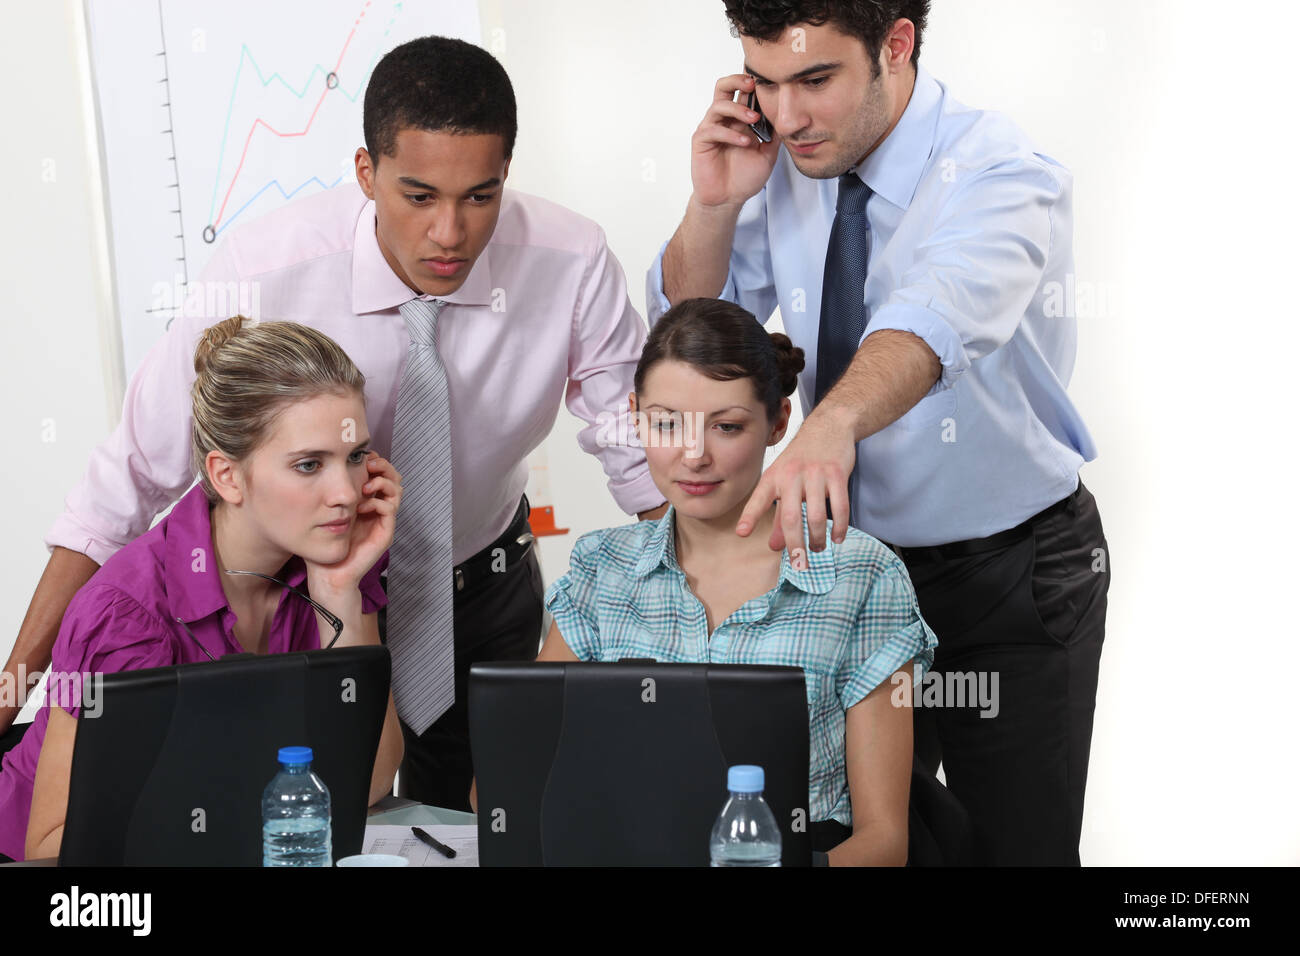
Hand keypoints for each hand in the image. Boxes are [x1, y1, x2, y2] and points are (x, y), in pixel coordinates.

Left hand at [305, 452, 401, 594]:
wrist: (328, 573)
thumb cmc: (322, 542)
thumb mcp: (322, 509)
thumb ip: (327, 490)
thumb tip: (318, 463)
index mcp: (366, 500)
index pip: (381, 473)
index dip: (375, 461)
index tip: (360, 457)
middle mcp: (378, 508)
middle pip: (394, 478)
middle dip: (383, 466)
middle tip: (368, 464)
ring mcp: (382, 521)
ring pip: (397, 491)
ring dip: (382, 482)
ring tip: (365, 486)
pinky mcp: (384, 533)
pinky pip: (389, 510)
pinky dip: (378, 502)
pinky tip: (361, 505)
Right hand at [691, 73, 780, 208]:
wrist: (728, 198)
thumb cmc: (744, 177)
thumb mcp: (768, 154)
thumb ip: (774, 135)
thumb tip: (787, 117)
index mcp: (739, 119)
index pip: (742, 93)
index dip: (752, 83)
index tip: (768, 80)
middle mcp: (724, 120)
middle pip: (723, 87)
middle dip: (737, 80)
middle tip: (753, 85)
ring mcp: (711, 129)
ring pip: (719, 105)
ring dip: (738, 109)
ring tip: (754, 119)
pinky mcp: (701, 141)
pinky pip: (713, 130)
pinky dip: (730, 134)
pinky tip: (745, 142)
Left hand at [736, 411, 856, 553]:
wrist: (829, 427)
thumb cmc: (802, 459)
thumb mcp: (785, 481)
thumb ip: (778, 515)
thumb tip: (774, 546)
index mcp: (774, 477)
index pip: (759, 499)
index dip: (749, 516)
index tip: (741, 533)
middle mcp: (792, 475)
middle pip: (791, 517)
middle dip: (795, 545)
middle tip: (799, 565)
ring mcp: (815, 474)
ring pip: (817, 516)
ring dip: (818, 539)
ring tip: (818, 549)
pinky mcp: (837, 474)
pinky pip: (840, 506)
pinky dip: (840, 527)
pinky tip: (837, 538)